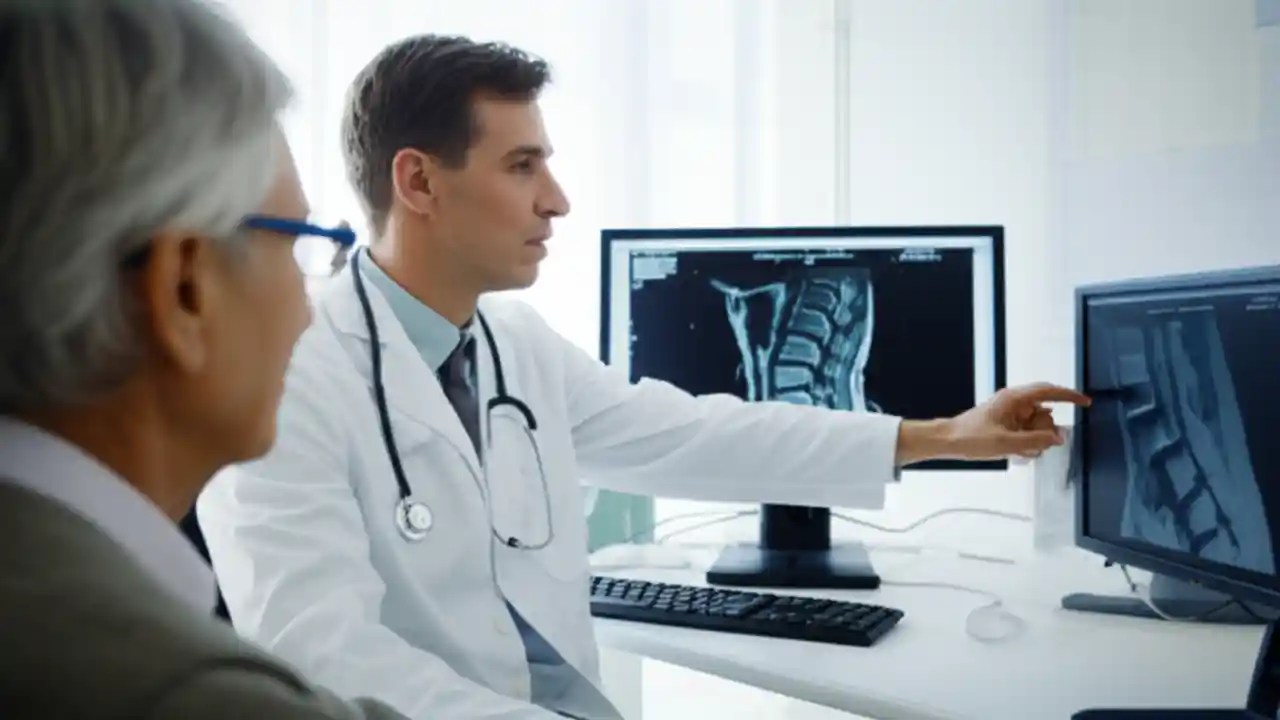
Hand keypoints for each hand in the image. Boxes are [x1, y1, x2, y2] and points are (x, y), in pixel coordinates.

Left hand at [896, 383, 1091, 464]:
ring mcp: (1010, 413)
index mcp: (1014, 398)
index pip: (1049, 391)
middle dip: (1044, 432)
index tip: (1085, 402)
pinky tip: (1016, 453)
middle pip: (1044, 414)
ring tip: (1018, 451)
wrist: (947, 441)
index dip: (1069, 396)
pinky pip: (1026, 432)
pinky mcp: (1006, 423)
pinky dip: (1026, 443)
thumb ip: (1036, 440)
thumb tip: (1059, 437)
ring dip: (1034, 440)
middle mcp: (1014, 402)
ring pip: (1036, 425)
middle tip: (1032, 446)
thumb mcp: (1006, 442)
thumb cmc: (971, 437)